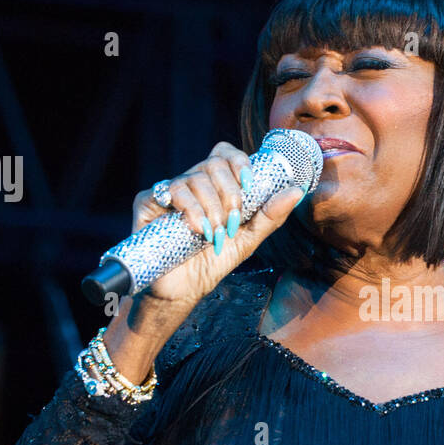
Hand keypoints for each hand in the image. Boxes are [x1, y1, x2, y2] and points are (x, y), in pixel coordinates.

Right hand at [131, 140, 304, 309]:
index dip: (238, 161)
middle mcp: (192, 183)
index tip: (249, 184)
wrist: (183, 290)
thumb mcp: (248, 240)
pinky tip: (197, 229)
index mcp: (215, 187)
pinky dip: (189, 209)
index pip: (226, 154)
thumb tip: (296, 191)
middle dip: (229, 193)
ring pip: (195, 178)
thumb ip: (270, 215)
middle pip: (213, 163)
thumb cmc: (212, 262)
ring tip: (214, 234)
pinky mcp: (147, 201)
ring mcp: (169, 190)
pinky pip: (170, 190)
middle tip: (232, 221)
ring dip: (212, 208)